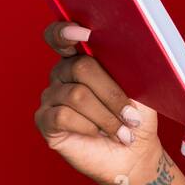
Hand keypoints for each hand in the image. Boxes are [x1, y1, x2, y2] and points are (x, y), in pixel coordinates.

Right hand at [35, 21, 161, 184]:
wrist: (134, 153)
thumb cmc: (137, 117)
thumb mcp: (139, 88)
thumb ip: (126, 65)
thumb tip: (128, 45)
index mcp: (84, 58)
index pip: (60, 34)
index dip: (65, 31)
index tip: (83, 34)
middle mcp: (63, 73)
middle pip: (81, 67)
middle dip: (112, 94)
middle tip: (132, 117)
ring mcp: (51, 96)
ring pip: (77, 96)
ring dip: (107, 117)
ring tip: (123, 132)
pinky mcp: (45, 121)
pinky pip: (63, 116)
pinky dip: (88, 127)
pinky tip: (98, 135)